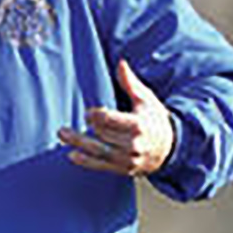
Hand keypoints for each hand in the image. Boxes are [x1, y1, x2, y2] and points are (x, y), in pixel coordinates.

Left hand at [57, 59, 175, 176]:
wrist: (169, 147)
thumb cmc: (154, 119)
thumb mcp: (146, 99)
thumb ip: (130, 83)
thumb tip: (121, 63)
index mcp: (138, 125)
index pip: (111, 120)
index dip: (96, 116)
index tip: (89, 112)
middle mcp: (133, 144)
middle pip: (103, 134)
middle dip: (86, 128)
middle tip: (65, 127)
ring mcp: (128, 158)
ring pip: (99, 150)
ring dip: (79, 143)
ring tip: (62, 134)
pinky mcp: (124, 169)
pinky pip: (103, 165)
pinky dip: (87, 161)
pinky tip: (72, 155)